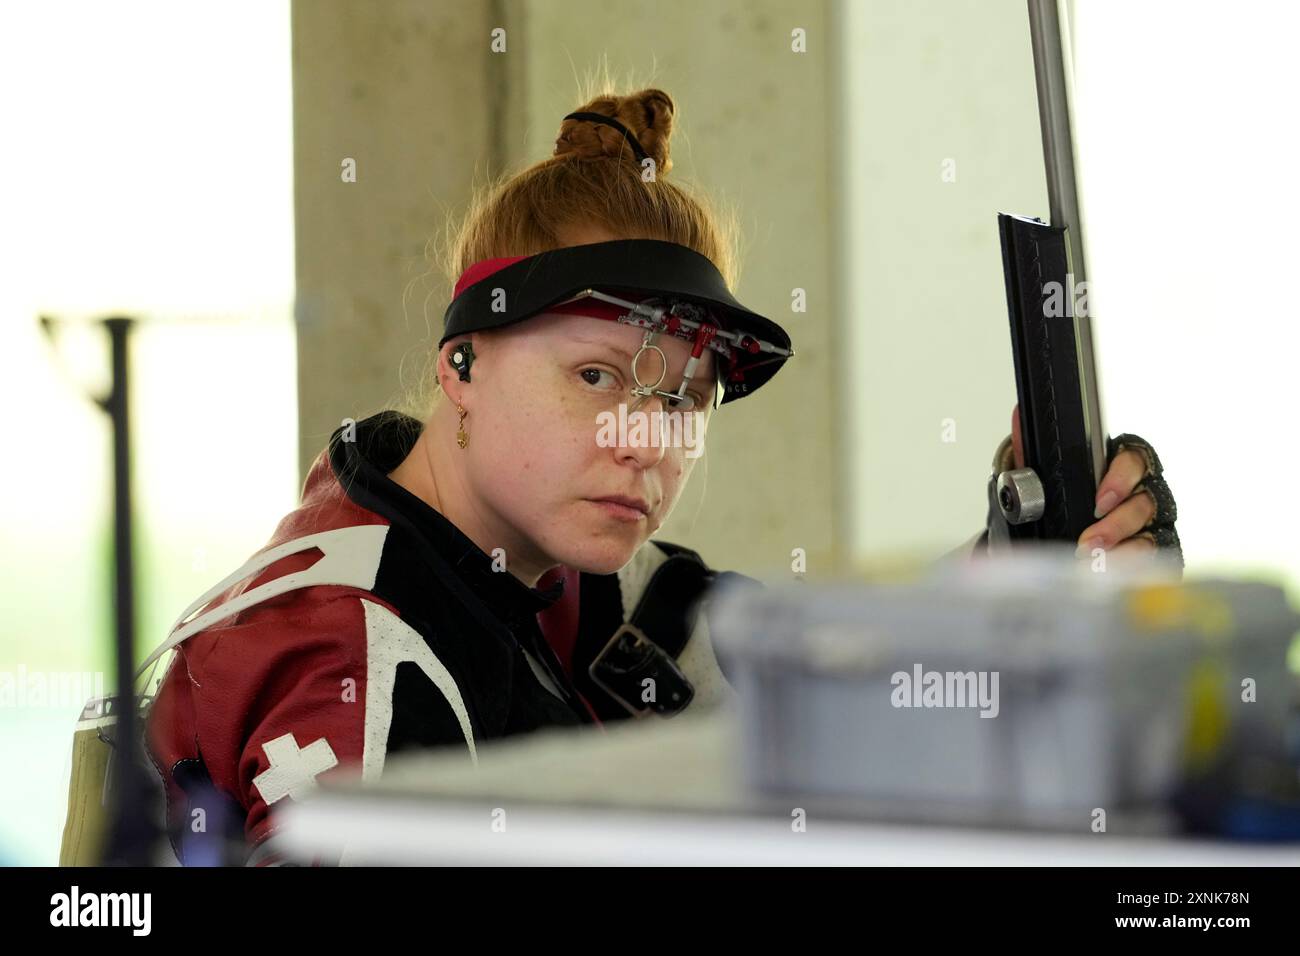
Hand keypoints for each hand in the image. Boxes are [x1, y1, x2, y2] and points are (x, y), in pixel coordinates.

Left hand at [1009, 404, 1181, 568]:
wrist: (1047, 541)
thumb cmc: (1055, 505)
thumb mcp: (1039, 480)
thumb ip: (1032, 452)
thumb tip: (1019, 415)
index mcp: (1119, 468)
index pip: (1134, 460)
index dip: (1121, 479)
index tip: (1099, 501)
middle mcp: (1141, 495)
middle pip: (1145, 502)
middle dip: (1117, 524)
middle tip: (1088, 541)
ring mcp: (1152, 527)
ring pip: (1151, 535)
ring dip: (1121, 551)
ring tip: (1091, 562)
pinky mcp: (1153, 556)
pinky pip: (1153, 562)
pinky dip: (1131, 569)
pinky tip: (1110, 576)